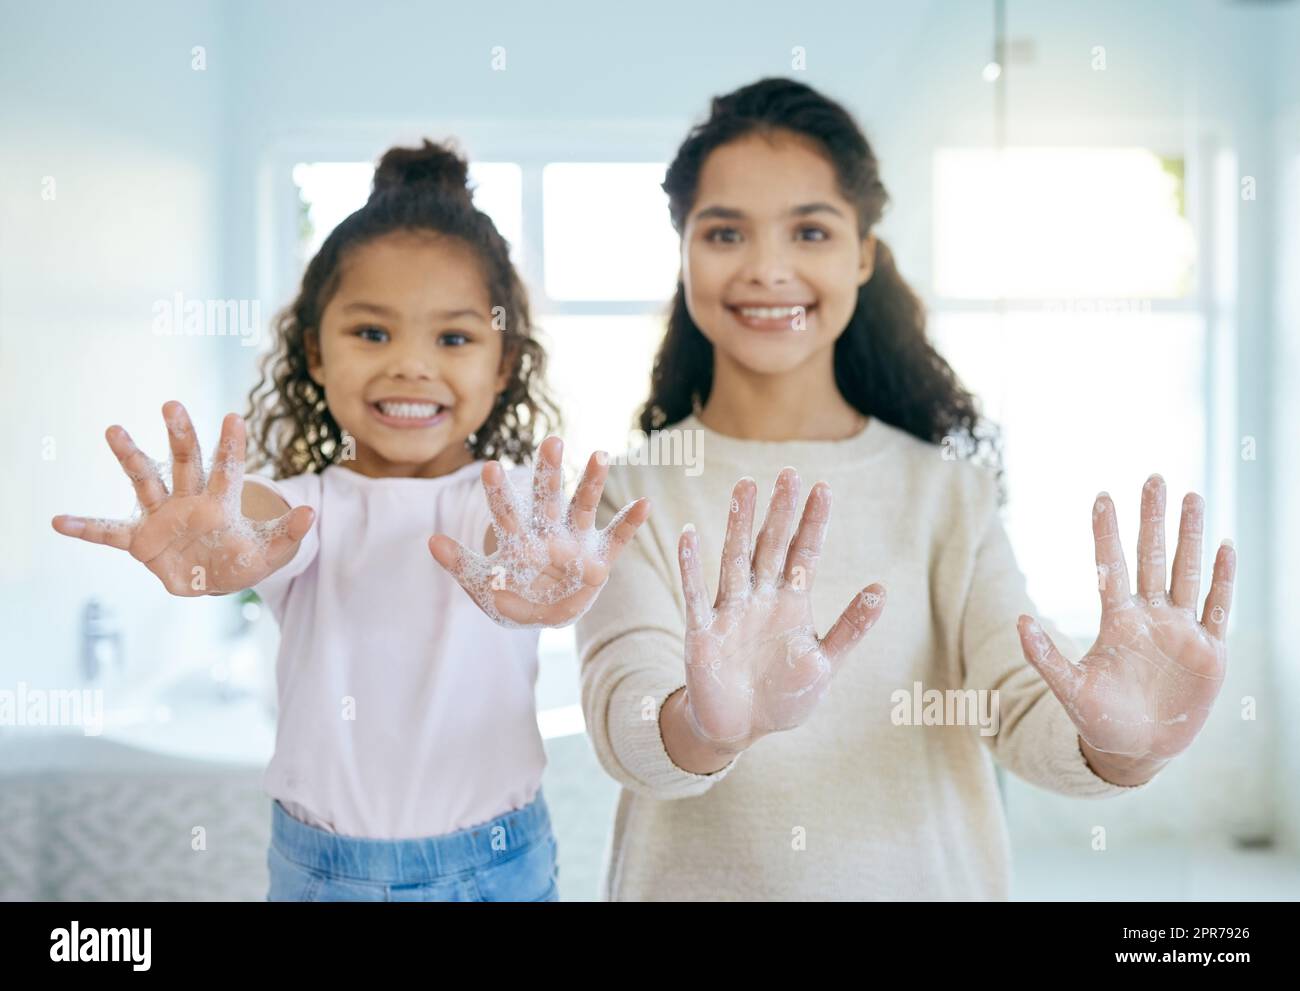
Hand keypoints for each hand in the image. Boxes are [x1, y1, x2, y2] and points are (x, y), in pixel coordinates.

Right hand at [51, 401, 315, 595]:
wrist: (214, 577)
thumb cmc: (243, 559)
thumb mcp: (270, 552)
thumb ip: (288, 534)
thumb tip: (310, 513)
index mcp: (221, 501)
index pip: (228, 468)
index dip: (232, 445)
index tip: (234, 416)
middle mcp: (189, 499)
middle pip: (185, 461)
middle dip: (180, 434)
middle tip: (173, 404)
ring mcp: (162, 517)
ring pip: (145, 480)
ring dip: (130, 457)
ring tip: (115, 429)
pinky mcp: (141, 540)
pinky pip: (109, 533)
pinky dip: (86, 528)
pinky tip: (59, 521)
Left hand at [429, 435, 649, 627]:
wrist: (544, 614)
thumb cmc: (510, 596)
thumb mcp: (482, 585)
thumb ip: (460, 564)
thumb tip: (430, 540)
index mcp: (518, 538)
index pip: (506, 511)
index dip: (498, 492)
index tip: (490, 466)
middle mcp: (548, 531)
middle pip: (548, 496)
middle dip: (549, 470)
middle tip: (551, 441)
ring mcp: (576, 541)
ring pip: (584, 506)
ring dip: (592, 481)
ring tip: (601, 454)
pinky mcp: (599, 558)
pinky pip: (616, 538)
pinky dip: (630, 523)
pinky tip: (644, 504)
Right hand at [674, 468, 886, 752]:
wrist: (739, 729)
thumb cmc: (782, 697)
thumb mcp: (825, 663)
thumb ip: (851, 627)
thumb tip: (881, 588)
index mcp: (792, 603)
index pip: (805, 554)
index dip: (813, 523)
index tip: (823, 489)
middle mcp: (761, 599)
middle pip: (771, 547)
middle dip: (780, 512)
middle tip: (788, 474)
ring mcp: (730, 612)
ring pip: (735, 559)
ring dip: (738, 524)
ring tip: (744, 488)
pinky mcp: (702, 632)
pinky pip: (696, 594)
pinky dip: (692, 566)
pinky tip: (689, 535)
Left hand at [1017, 474, 1235, 764]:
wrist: (1134, 750)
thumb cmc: (1097, 719)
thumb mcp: (1068, 689)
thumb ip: (1044, 656)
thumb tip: (1020, 620)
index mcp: (1117, 621)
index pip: (1112, 566)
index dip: (1106, 532)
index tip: (1102, 496)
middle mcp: (1150, 617)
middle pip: (1153, 557)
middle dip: (1153, 519)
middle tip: (1154, 478)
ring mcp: (1181, 631)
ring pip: (1187, 572)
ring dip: (1190, 536)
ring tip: (1191, 497)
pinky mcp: (1209, 652)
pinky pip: (1218, 608)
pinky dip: (1222, 579)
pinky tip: (1224, 547)